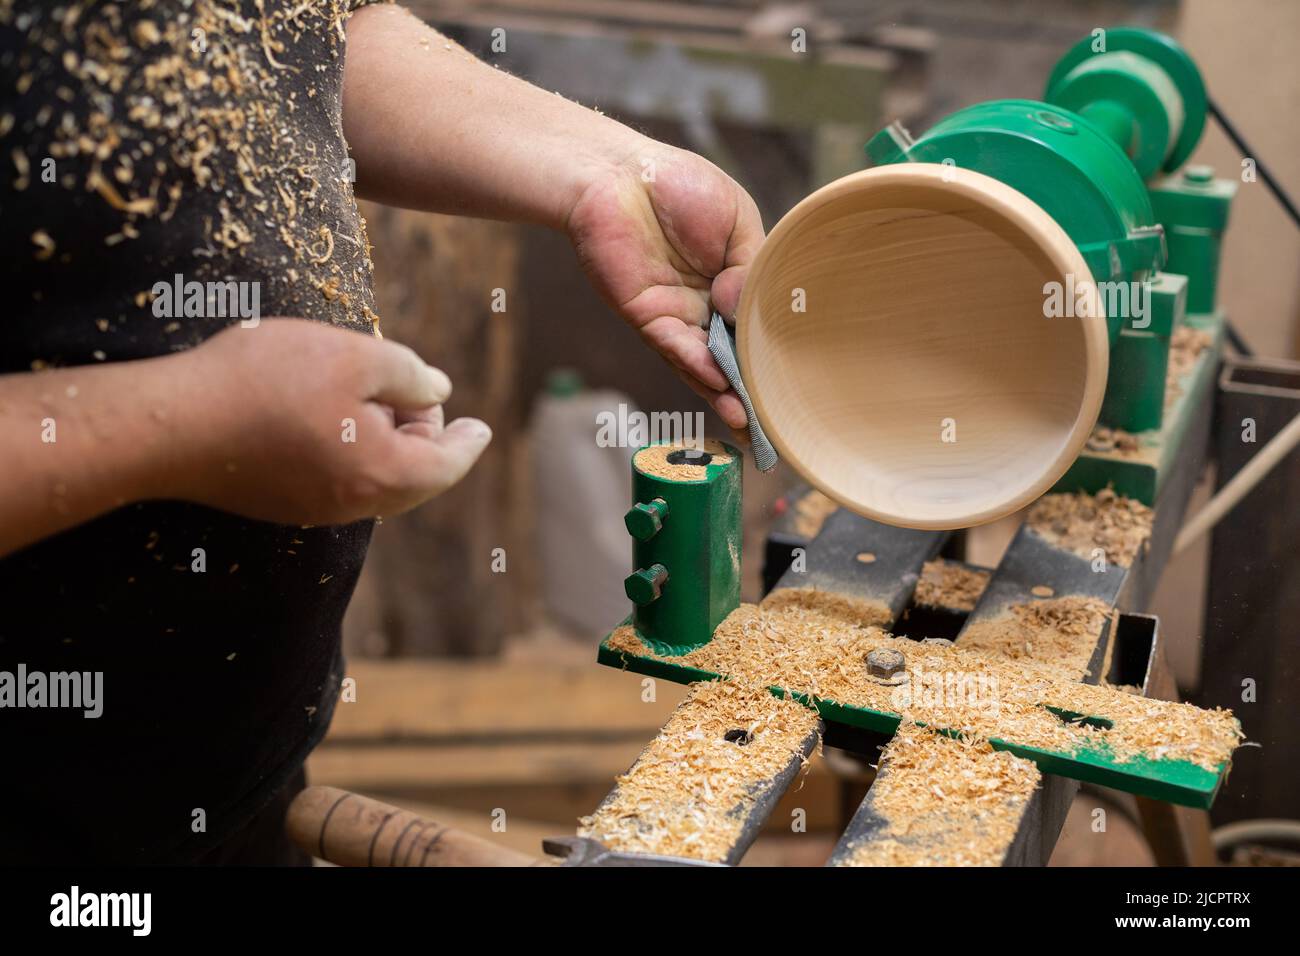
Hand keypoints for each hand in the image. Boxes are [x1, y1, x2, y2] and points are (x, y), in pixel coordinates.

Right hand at [170, 319, 490, 524]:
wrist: (169, 423)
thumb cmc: (266, 380)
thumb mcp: (354, 357)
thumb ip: (409, 376)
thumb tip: (439, 394)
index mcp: (384, 474)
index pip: (446, 465)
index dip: (468, 442)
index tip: (482, 428)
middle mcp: (354, 505)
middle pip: (412, 476)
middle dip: (424, 434)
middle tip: (416, 392)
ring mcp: (313, 510)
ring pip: (373, 478)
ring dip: (385, 441)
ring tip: (371, 394)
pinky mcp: (278, 503)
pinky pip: (337, 481)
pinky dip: (351, 450)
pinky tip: (329, 414)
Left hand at [564, 140, 763, 432]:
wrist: (621, 174)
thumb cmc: (679, 185)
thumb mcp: (738, 219)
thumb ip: (750, 264)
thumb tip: (743, 308)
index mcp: (733, 281)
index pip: (757, 324)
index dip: (772, 351)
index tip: (792, 380)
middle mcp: (706, 305)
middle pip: (731, 353)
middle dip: (748, 387)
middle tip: (770, 419)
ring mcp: (677, 314)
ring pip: (702, 361)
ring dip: (722, 390)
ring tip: (745, 416)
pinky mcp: (647, 316)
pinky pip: (674, 346)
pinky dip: (695, 364)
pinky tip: (717, 381)